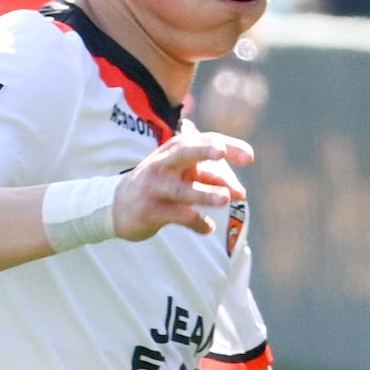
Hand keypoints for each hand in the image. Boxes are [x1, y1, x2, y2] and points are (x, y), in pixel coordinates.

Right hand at [116, 129, 252, 240]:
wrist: (118, 205)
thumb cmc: (160, 185)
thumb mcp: (184, 176)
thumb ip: (211, 179)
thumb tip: (241, 193)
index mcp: (175, 150)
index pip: (204, 141)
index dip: (228, 147)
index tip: (251, 157)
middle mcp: (164, 164)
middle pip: (184, 153)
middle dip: (203, 152)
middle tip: (221, 154)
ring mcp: (155, 187)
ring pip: (182, 189)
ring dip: (204, 194)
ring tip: (225, 199)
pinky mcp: (150, 210)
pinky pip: (178, 216)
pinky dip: (196, 223)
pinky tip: (208, 229)